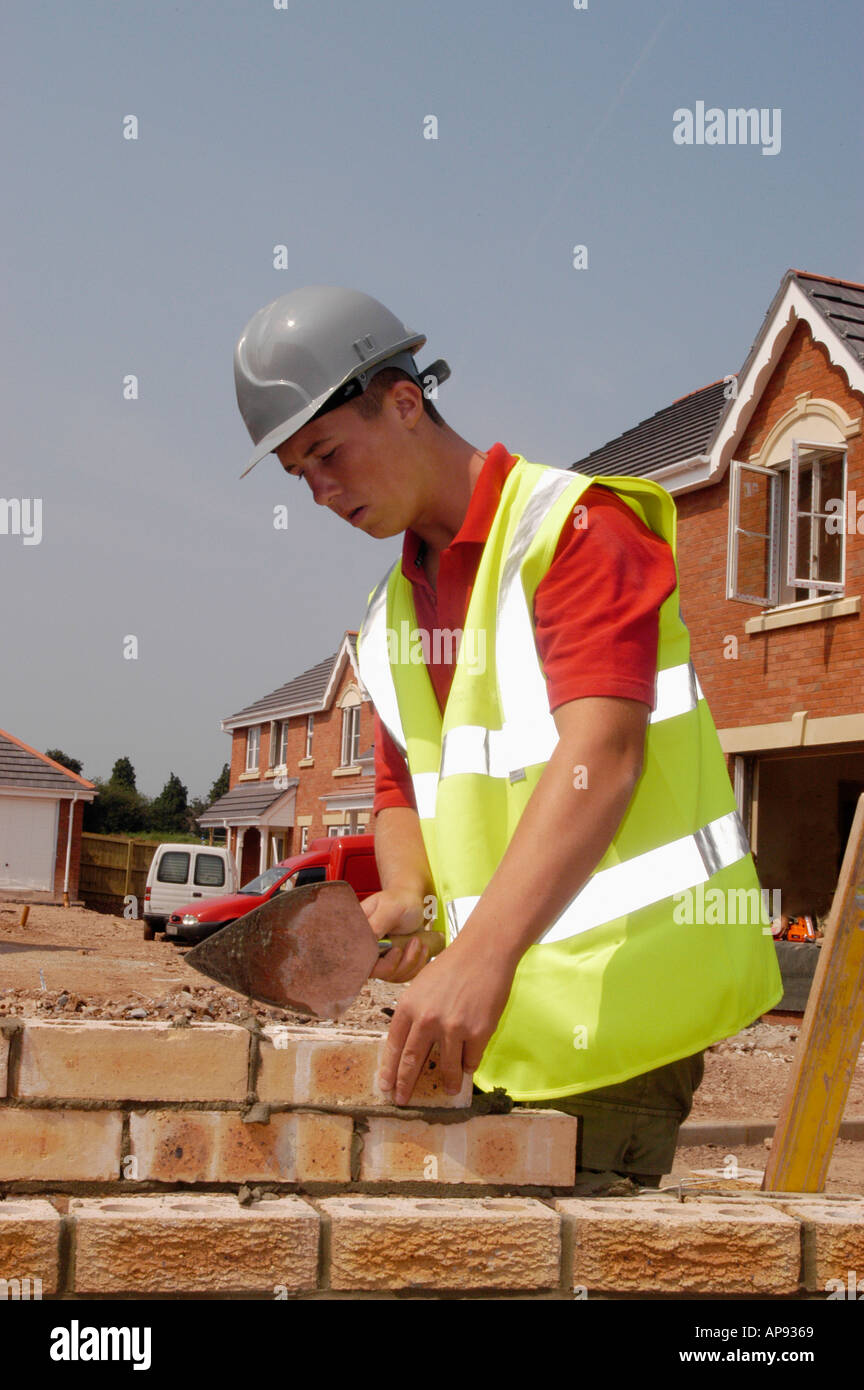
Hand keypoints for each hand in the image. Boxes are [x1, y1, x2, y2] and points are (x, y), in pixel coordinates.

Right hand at [361, 889, 432, 984]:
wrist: (413, 903)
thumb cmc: (401, 900)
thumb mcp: (390, 908)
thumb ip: (376, 924)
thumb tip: (366, 944)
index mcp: (357, 934)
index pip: (357, 960)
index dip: (376, 964)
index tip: (397, 950)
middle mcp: (365, 949)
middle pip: (376, 972)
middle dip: (400, 962)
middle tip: (415, 941)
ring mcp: (378, 958)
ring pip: (391, 976)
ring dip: (411, 962)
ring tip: (419, 942)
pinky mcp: (391, 964)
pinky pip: (402, 976)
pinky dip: (416, 965)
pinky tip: (423, 949)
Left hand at [378, 937, 514, 1104]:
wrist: (484, 953)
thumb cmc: (452, 967)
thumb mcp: (421, 986)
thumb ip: (414, 1013)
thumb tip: (410, 1044)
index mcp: (408, 1007)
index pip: (394, 1046)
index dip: (389, 1070)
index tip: (386, 1086)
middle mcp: (427, 1020)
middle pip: (412, 1062)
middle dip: (406, 1085)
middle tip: (403, 1101)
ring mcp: (452, 1028)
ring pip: (445, 1068)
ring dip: (447, 1083)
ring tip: (448, 1090)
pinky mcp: (477, 1033)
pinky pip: (470, 1061)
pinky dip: (468, 1066)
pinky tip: (467, 1067)